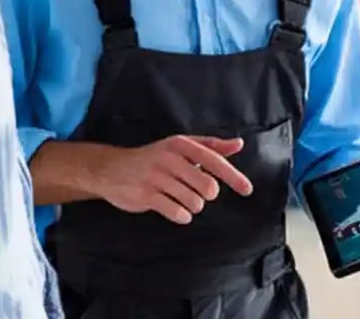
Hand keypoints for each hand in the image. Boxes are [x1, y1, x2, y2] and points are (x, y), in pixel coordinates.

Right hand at [92, 135, 252, 224]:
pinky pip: (176, 212)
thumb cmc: (153, 158)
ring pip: (194, 202)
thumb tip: (239, 144)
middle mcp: (169, 158)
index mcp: (181, 145)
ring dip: (192, 206)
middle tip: (195, 191)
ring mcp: (156, 177)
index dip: (234, 177)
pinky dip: (181, 215)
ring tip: (180, 198)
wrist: (111, 168)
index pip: (214, 160)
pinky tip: (174, 209)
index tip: (248, 190)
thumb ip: (211, 146)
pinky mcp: (145, 195)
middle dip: (206, 195)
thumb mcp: (180, 146)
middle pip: (207, 186)